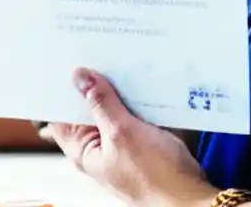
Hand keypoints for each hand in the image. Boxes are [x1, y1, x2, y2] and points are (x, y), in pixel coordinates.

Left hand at [47, 69, 217, 206]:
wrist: (191, 199)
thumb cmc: (155, 177)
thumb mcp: (122, 132)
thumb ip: (100, 102)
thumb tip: (80, 77)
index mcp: (82, 151)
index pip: (60, 115)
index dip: (60, 91)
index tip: (65, 65)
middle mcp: (97, 150)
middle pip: (86, 111)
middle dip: (91, 87)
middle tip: (95, 58)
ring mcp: (120, 148)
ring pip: (111, 112)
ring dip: (115, 93)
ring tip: (117, 67)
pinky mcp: (140, 146)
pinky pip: (131, 118)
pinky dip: (133, 104)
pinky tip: (139, 86)